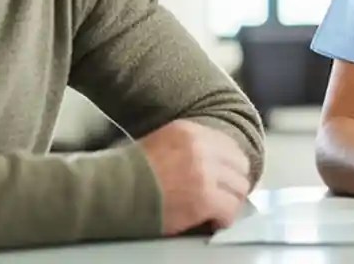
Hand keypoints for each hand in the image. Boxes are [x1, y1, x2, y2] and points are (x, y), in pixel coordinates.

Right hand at [139, 120, 251, 234]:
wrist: (113, 191)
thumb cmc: (130, 172)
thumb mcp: (162, 143)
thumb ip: (190, 147)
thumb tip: (215, 163)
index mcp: (190, 131)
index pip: (229, 145)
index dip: (229, 165)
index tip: (224, 178)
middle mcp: (202, 147)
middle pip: (240, 165)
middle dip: (233, 182)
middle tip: (224, 195)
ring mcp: (205, 173)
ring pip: (240, 188)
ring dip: (230, 201)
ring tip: (217, 210)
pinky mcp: (204, 198)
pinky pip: (230, 210)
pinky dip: (224, 219)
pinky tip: (212, 221)